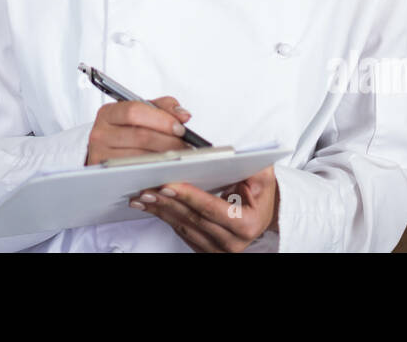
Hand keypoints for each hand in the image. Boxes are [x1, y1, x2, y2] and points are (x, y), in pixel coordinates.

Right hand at [85, 96, 193, 165]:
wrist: (105, 150)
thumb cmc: (126, 130)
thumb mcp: (141, 113)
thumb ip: (163, 107)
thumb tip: (183, 115)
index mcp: (109, 113)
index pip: (134, 111)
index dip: (160, 119)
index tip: (180, 128)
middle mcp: (101, 133)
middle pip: (140, 136)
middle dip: (168, 141)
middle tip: (185, 146)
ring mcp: (101, 155)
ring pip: (140, 157)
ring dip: (165, 158)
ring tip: (180, 157)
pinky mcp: (107, 174)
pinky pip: (136, 173)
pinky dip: (155, 171)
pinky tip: (166, 168)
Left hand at [130, 165, 278, 252]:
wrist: (262, 213)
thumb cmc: (260, 192)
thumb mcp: (263, 177)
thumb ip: (253, 166)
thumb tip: (233, 156)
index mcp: (246, 225)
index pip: (212, 209)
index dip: (190, 196)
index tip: (169, 184)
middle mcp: (231, 242)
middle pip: (193, 219)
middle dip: (168, 202)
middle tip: (148, 187)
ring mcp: (216, 249)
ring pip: (182, 227)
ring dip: (160, 210)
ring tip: (142, 195)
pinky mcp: (203, 248)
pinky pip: (180, 231)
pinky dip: (163, 216)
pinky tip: (149, 204)